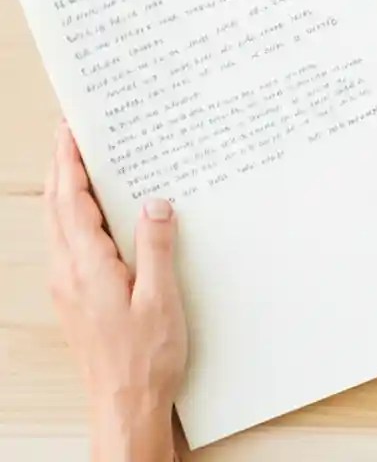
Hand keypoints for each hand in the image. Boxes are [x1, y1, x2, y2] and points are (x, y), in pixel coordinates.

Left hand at [45, 122, 186, 461]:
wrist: (125, 404)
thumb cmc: (144, 359)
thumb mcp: (161, 299)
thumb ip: (156, 247)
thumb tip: (155, 204)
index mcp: (86, 267)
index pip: (72, 201)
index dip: (70, 162)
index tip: (70, 130)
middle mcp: (68, 273)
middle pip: (56, 207)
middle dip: (61, 167)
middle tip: (70, 134)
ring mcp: (68, 287)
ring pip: (59, 225)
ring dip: (66, 191)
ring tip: (80, 164)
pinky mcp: (76, 298)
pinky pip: (69, 244)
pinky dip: (75, 217)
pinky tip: (95, 216)